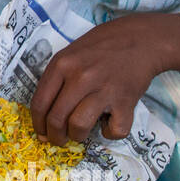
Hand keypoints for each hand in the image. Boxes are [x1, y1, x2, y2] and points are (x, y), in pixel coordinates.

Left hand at [29, 13, 179, 145]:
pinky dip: (110, 133)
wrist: (141, 40)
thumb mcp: (70, 53)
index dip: (38, 124)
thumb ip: (56, 79)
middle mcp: (80, 77)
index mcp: (62, 65)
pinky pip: (114, 130)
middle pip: (56, 119)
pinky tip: (109, 123)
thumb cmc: (101, 48)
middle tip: (60, 140)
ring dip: (78, 136)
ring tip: (81, 132)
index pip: (40, 103)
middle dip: (55, 137)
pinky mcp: (125, 100)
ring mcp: (103, 89)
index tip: (42, 133)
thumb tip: (44, 115)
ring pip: (79, 126)